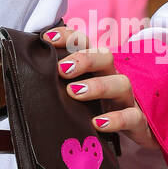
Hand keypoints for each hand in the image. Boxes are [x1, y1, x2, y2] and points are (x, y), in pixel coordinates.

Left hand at [41, 24, 157, 149]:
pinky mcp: (138, 121)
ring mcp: (128, 98)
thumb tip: (29, 76)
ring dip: (97, 85)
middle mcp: (113, 75)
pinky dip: (115, 119)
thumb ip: (61, 82)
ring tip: (74, 92)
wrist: (137, 131)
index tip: (47, 39)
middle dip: (83, 58)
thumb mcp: (81, 92)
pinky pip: (131, 116)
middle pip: (105, 56)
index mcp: (97, 66)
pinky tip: (97, 123)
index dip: (67, 36)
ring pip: (120, 82)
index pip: (84, 42)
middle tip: (61, 69)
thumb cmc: (99, 107)